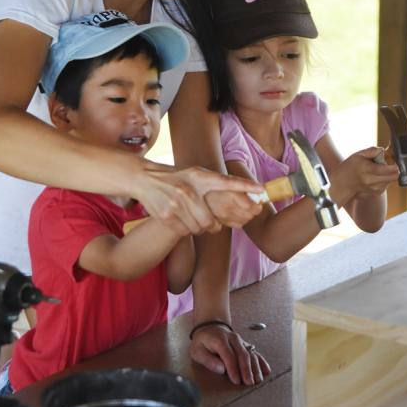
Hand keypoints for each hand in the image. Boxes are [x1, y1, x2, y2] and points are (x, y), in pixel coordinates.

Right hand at [137, 163, 262, 234]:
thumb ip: (215, 183)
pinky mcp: (166, 216)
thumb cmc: (177, 177)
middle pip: (211, 221)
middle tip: (209, 220)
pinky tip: (180, 218)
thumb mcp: (196, 174)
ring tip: (191, 216)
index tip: (260, 189)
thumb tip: (243, 196)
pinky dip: (186, 229)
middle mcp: (188, 190)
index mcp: (199, 177)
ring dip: (199, 227)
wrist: (145, 178)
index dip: (245, 186)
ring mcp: (176, 204)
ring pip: (199, 229)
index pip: (226, 182)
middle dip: (212, 225)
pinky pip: (185, 232)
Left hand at [189, 324, 270, 385]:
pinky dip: (261, 362)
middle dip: (246, 370)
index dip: (233, 368)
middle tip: (249, 383)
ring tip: (257, 380)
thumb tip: (221, 369)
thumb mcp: (197, 350)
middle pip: (242, 354)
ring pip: (251, 353)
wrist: (211, 328)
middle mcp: (232, 339)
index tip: (236, 380)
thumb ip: (207, 360)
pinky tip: (266, 370)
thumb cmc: (203, 342)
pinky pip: (255, 352)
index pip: (228, 355)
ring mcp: (241, 341)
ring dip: (255, 367)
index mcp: (220, 340)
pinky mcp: (245, 345)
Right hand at [330, 146, 398, 203]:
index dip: (393, 166)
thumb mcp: (358, 154)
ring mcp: (374, 188)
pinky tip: (378, 176)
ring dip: (390, 174)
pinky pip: (388, 184)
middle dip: (394, 169)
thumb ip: (372, 151)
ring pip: (392, 180)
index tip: (395, 163)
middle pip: (392, 176)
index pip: (384, 170)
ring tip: (379, 170)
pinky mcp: (377, 192)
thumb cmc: (351, 166)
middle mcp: (370, 180)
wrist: (344, 182)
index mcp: (366, 169)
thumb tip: (383, 150)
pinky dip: (386, 179)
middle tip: (389, 164)